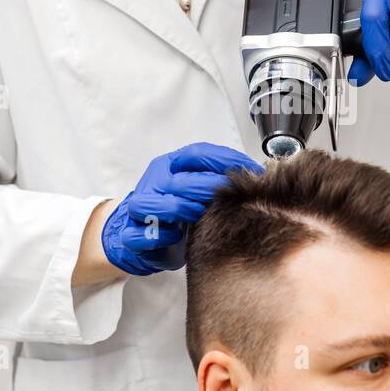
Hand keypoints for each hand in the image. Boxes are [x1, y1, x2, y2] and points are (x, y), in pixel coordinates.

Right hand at [102, 141, 264, 275]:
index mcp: (170, 165)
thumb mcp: (199, 191)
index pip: (196, 154)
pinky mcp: (132, 234)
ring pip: (152, 202)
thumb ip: (219, 181)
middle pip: (178, 179)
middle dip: (207, 187)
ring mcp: (140, 207)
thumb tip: (257, 176)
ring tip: (197, 215)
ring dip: (178, 208)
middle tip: (229, 196)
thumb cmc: (178, 211)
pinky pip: (139, 234)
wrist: (145, 235)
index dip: (225, 161)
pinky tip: (175, 236)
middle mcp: (154, 182)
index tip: (251, 172)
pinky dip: (158, 236)